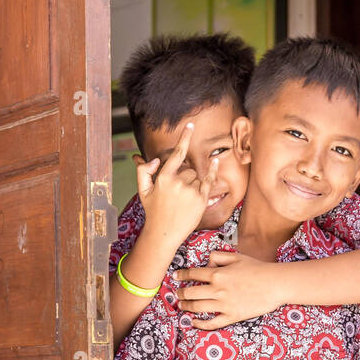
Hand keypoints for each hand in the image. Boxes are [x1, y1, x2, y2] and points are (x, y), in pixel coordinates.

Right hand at [135, 122, 217, 247]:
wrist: (163, 234)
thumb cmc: (153, 212)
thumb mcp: (143, 191)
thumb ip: (143, 171)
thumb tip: (154, 159)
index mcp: (164, 177)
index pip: (177, 153)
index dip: (185, 138)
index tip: (191, 125)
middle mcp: (178, 182)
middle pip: (188, 169)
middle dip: (184, 178)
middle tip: (176, 195)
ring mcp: (191, 191)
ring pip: (196, 177)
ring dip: (192, 185)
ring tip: (183, 201)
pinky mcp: (201, 199)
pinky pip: (209, 181)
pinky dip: (212, 172)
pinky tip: (216, 162)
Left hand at [174, 250, 281, 327]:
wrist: (275, 285)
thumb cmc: (258, 269)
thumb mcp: (237, 256)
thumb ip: (218, 257)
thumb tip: (206, 263)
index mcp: (217, 274)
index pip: (193, 274)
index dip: (181, 275)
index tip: (175, 277)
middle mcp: (217, 290)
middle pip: (191, 293)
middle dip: (181, 293)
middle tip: (177, 294)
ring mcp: (224, 305)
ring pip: (197, 307)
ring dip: (186, 307)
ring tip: (181, 306)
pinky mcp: (232, 316)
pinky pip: (211, 323)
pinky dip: (200, 324)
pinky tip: (193, 322)